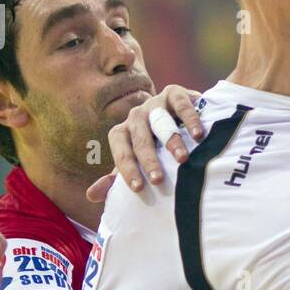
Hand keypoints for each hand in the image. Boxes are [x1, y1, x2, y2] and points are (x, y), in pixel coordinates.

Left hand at [87, 85, 204, 201]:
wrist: (180, 118)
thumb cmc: (157, 147)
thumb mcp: (136, 162)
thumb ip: (116, 179)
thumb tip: (91, 195)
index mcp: (123, 133)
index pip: (121, 151)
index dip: (128, 169)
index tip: (139, 189)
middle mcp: (136, 116)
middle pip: (139, 138)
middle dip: (148, 159)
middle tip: (158, 179)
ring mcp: (155, 102)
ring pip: (160, 121)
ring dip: (171, 139)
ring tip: (182, 159)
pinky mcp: (175, 93)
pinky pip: (180, 104)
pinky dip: (190, 119)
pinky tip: (198, 135)